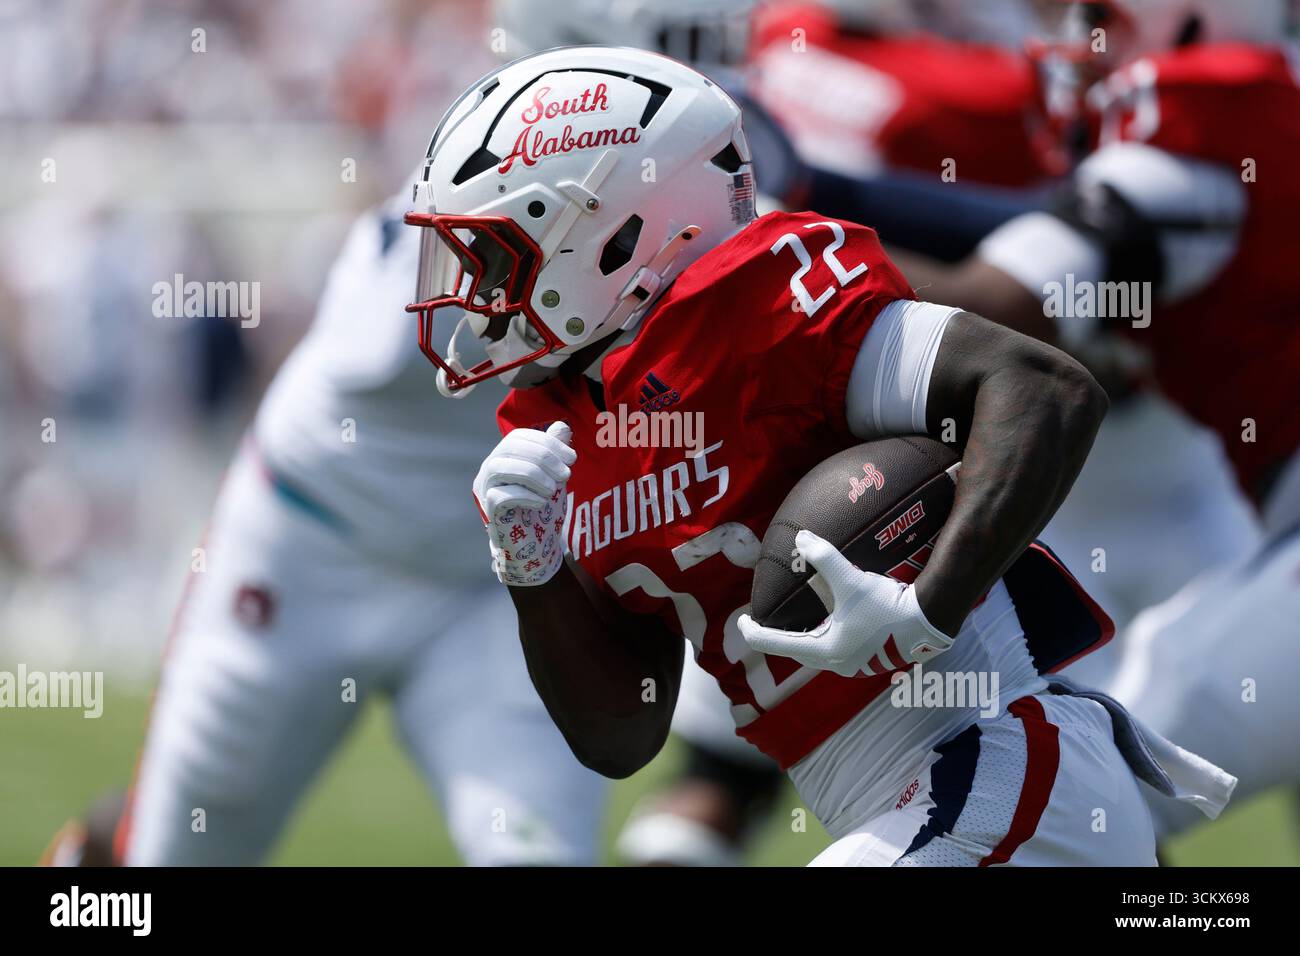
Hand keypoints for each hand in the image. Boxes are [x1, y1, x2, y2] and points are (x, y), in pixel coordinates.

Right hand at [473, 421, 574, 585]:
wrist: (536, 545)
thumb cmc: (542, 508)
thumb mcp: (553, 475)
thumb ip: (555, 451)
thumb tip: (562, 426)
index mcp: (503, 456)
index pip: (519, 436)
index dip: (547, 442)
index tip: (571, 458)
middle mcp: (489, 469)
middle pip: (510, 447)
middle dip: (544, 456)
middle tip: (567, 474)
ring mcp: (484, 489)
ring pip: (502, 467)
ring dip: (535, 475)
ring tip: (553, 490)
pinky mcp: (488, 510)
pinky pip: (502, 495)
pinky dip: (527, 496)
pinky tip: (540, 503)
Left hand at [738, 530, 953, 676]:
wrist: (928, 620)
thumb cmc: (888, 604)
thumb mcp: (851, 580)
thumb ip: (824, 558)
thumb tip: (802, 539)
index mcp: (825, 650)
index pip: (773, 644)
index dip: (752, 632)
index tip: (741, 620)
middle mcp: (835, 663)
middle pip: (794, 649)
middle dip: (779, 633)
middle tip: (766, 617)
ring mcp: (852, 665)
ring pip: (815, 650)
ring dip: (805, 634)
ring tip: (798, 615)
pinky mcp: (865, 659)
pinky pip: (834, 648)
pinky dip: (824, 634)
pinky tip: (831, 618)